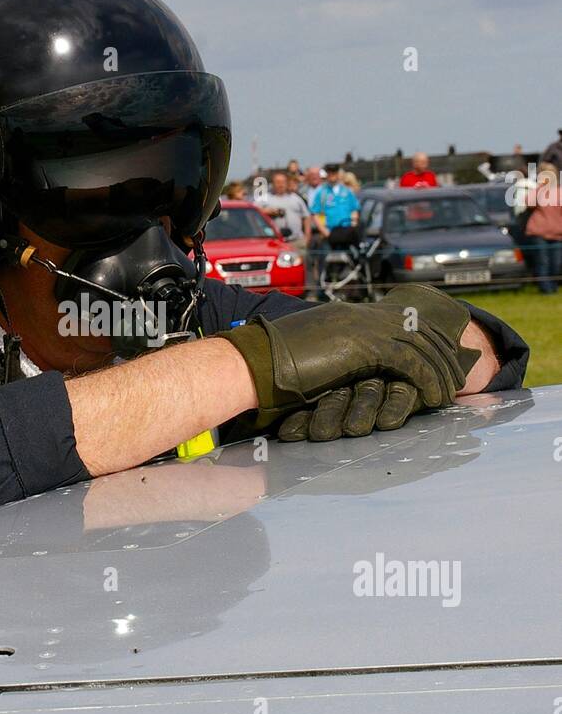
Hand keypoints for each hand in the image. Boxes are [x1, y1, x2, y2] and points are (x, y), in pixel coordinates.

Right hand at [218, 284, 477, 430]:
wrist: (255, 364)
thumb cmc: (271, 368)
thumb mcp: (310, 358)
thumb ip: (332, 359)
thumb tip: (343, 375)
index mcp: (347, 318)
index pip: (398, 323)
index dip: (423, 341)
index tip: (439, 360)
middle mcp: (359, 317)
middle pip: (417, 329)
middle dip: (442, 353)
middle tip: (458, 376)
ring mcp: (363, 327)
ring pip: (420, 345)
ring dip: (439, 370)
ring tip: (451, 392)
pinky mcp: (367, 345)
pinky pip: (411, 362)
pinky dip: (428, 380)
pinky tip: (436, 396)